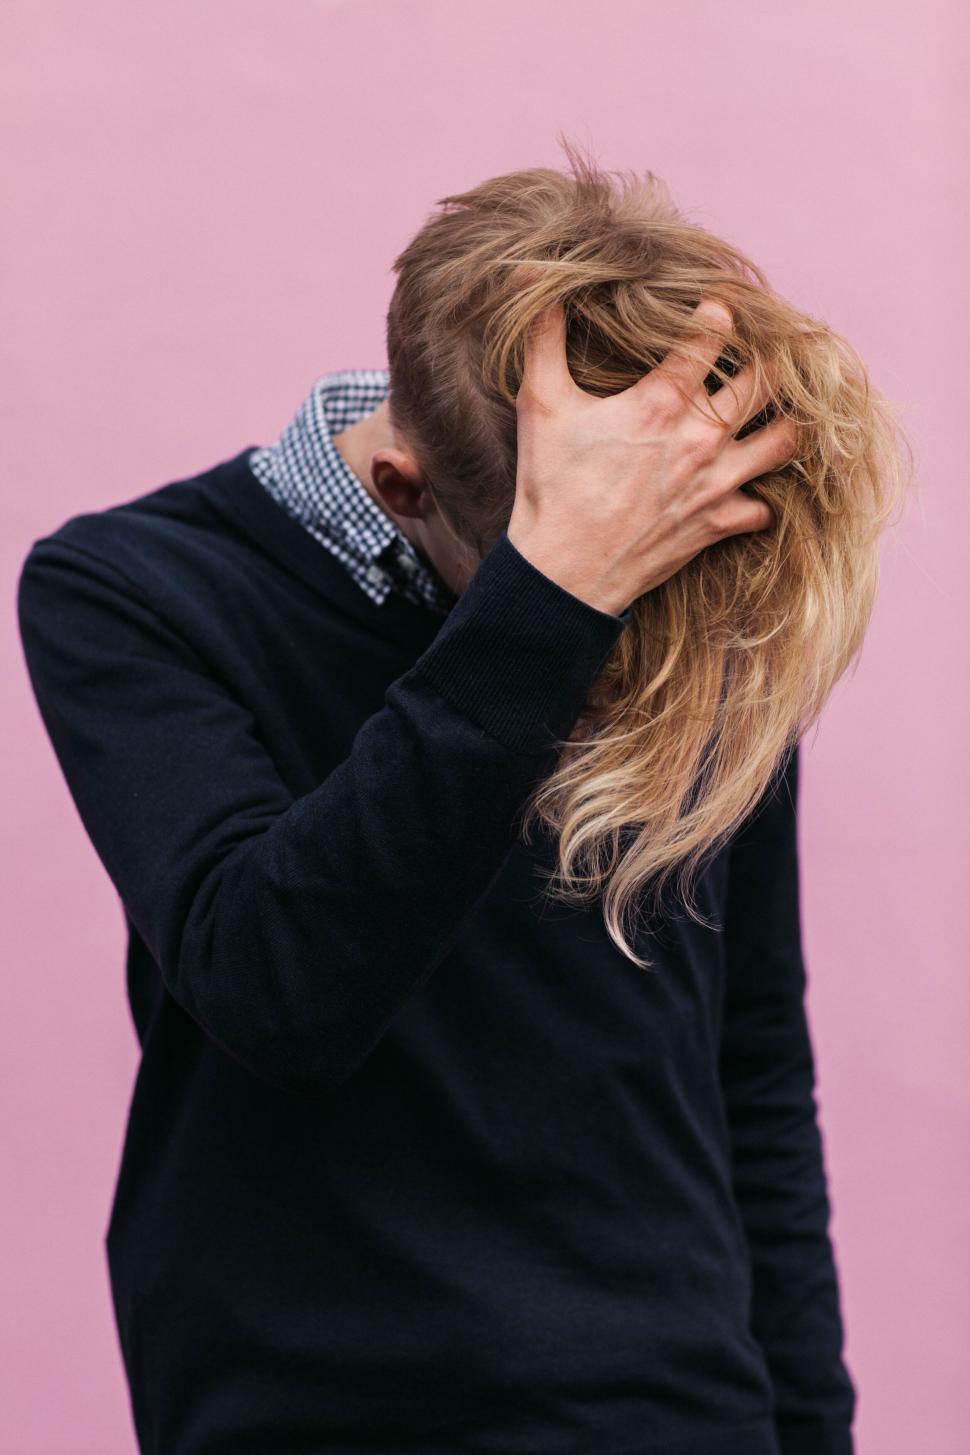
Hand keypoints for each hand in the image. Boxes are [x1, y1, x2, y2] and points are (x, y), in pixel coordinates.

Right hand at [507, 297, 797, 616]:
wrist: (564, 572)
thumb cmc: (551, 488)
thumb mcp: (540, 405)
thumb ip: (543, 336)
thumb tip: (536, 275)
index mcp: (662, 401)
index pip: (714, 334)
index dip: (719, 312)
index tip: (717, 307)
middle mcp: (702, 437)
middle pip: (767, 381)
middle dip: (767, 361)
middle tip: (757, 355)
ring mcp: (716, 483)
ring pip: (784, 441)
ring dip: (782, 424)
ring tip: (771, 413)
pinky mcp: (718, 524)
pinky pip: (764, 507)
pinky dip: (761, 498)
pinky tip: (747, 488)